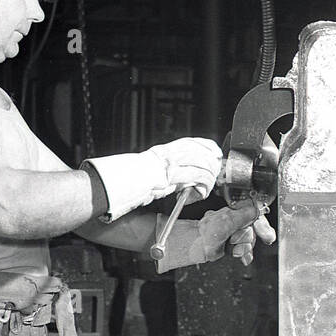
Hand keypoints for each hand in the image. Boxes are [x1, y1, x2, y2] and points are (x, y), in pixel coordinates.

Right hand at [86, 136, 224, 221]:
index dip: (208, 147)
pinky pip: (196, 178)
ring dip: (209, 177)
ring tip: (206, 187)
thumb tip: (182, 179)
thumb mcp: (151, 172)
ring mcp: (171, 163)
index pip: (192, 142)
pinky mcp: (173, 175)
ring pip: (202, 164)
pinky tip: (198, 193)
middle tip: (215, 175)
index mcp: (164, 151)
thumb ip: (167, 173)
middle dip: (213, 164)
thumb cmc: (131, 182)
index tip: (215, 154)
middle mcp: (169, 154)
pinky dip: (202, 187)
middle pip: (201, 152)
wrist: (120, 183)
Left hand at [199, 198, 275, 266]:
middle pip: (254, 231)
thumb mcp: (227, 221)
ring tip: (232, 247)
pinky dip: (245, 254)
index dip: (262, 225)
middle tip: (236, 240)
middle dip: (247, 238)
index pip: (256, 216)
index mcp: (236, 212)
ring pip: (250, 241)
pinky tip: (242, 257)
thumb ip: (243, 215)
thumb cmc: (207, 233)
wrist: (198, 247)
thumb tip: (256, 209)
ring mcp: (235, 234)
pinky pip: (246, 250)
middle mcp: (237, 222)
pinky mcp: (234, 244)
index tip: (266, 236)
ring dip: (243, 247)